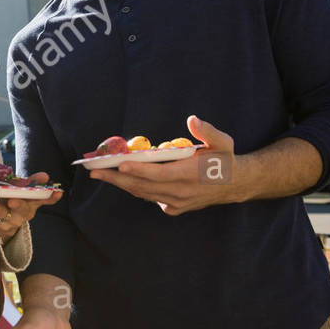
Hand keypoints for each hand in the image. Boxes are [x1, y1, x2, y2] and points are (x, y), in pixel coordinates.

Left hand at [0, 173, 61, 239]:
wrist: (7, 222)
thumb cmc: (16, 200)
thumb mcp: (24, 191)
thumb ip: (33, 182)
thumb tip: (45, 176)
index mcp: (33, 204)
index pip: (44, 199)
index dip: (51, 197)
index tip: (57, 193)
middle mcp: (25, 214)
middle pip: (23, 209)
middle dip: (18, 204)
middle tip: (12, 200)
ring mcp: (12, 222)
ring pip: (1, 213)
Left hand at [89, 116, 237, 214]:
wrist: (235, 185)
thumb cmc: (225, 159)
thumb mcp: (223, 142)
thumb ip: (207, 131)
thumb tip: (192, 120)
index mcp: (190, 174)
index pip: (159, 174)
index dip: (139, 170)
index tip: (121, 165)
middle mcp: (181, 191)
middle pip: (143, 186)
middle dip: (117, 179)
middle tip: (94, 172)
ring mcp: (177, 202)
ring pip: (143, 193)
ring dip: (121, 184)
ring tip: (101, 175)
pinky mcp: (175, 208)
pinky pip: (150, 198)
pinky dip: (136, 189)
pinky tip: (123, 180)